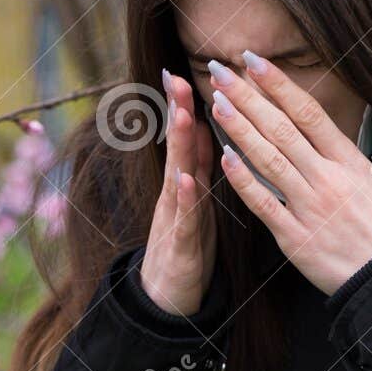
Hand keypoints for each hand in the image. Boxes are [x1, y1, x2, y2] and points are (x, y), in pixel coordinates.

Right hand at [138, 70, 216, 315]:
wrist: (167, 300)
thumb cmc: (187, 247)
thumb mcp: (195, 201)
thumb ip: (198, 165)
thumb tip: (204, 123)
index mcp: (188, 184)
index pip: (189, 138)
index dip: (187, 105)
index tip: (187, 70)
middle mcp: (177, 196)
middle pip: (178, 149)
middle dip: (178, 112)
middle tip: (178, 78)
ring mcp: (175, 220)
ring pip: (177, 177)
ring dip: (178, 146)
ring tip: (182, 116)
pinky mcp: (179, 247)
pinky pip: (183, 220)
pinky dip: (184, 199)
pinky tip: (185, 180)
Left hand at [207, 52, 371, 294]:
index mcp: (350, 163)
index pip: (309, 113)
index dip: (280, 85)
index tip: (255, 62)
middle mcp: (326, 179)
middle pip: (281, 129)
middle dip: (248, 97)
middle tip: (220, 70)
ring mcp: (308, 208)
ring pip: (268, 160)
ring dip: (240, 129)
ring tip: (216, 102)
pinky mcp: (294, 237)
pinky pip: (264, 204)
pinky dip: (243, 181)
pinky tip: (223, 157)